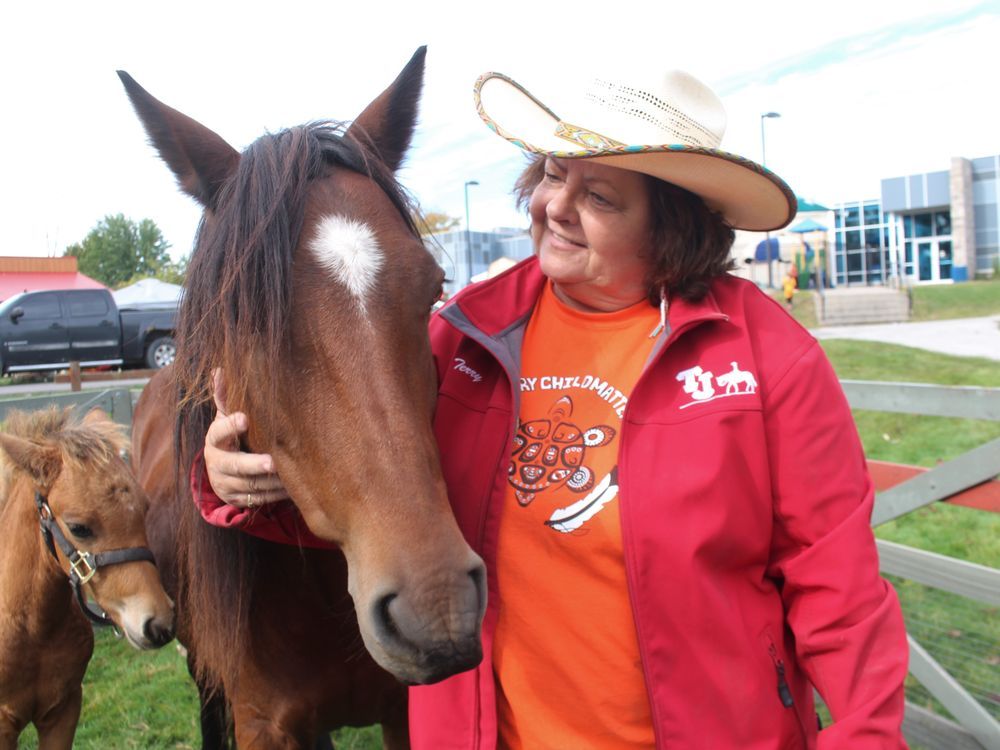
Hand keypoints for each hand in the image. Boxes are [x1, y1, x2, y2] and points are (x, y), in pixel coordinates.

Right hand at [204, 369, 288, 508]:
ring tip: (293, 474)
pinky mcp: (237, 500)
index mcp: (215, 439)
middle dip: (253, 464)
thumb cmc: (230, 437)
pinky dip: (276, 494)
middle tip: (272, 462)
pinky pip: (259, 500)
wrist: (220, 471)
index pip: (219, 432)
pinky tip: (292, 487)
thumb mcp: (224, 418)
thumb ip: (225, 397)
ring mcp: (226, 484)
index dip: (231, 426)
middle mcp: (217, 463)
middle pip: (235, 466)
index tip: (245, 418)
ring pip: (251, 486)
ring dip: (272, 481)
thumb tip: (219, 369)